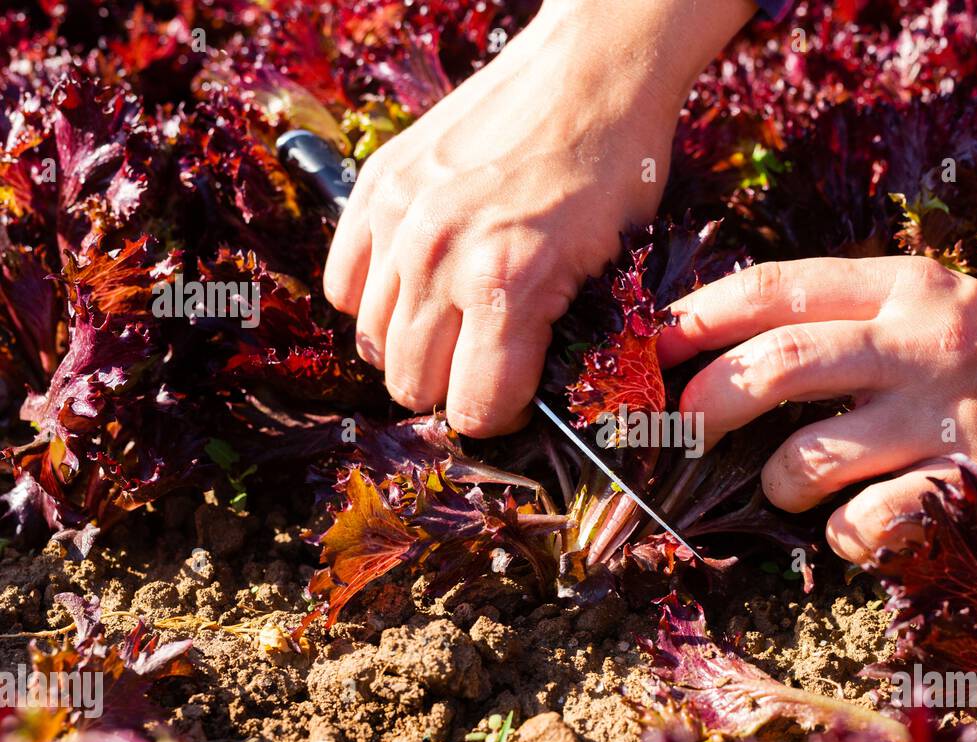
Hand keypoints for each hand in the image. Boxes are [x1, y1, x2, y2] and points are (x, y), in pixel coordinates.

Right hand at [324, 0, 754, 435]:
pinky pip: (344, 284)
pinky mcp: (377, 188)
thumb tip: (524, 397)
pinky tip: (416, 286)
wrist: (590, 74)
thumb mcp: (612, 271)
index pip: (473, 409)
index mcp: (507, 285)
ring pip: (372, 342)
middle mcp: (440, 258)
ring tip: (455, 323)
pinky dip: (374, 300)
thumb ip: (557, 343)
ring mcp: (401, 221)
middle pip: (411, 384)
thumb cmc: (615, 172)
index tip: (517, 398)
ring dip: (414, 347)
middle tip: (486, 363)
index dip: (500, 416)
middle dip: (451, 387)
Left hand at [660, 256, 976, 564]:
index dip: (698, 317)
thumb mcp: (929, 303)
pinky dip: (843, 536)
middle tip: (683, 427)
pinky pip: (865, 527)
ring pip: (807, 461)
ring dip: (775, 483)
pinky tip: (860, 526)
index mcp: (902, 287)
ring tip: (788, 484)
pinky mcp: (971, 489)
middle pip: (778, 366)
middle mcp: (921, 342)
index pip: (776, 289)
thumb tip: (725, 353)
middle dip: (708, 402)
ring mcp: (946, 418)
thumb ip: (845, 317)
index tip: (650, 345)